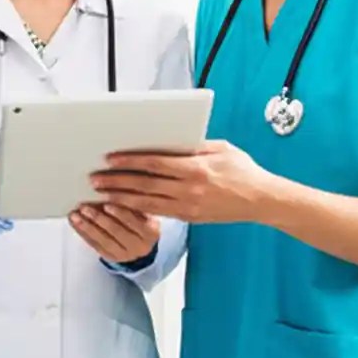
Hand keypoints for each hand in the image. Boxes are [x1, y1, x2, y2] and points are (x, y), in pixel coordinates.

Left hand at [69, 204, 158, 264]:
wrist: (142, 245)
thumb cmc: (142, 221)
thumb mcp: (145, 212)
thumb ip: (132, 204)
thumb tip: (110, 190)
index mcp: (150, 233)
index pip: (135, 222)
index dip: (120, 213)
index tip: (106, 203)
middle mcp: (139, 246)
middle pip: (117, 232)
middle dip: (99, 219)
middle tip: (84, 207)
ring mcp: (124, 254)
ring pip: (104, 240)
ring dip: (87, 227)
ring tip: (75, 215)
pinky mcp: (111, 258)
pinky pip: (95, 246)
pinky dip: (83, 234)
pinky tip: (75, 223)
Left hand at [91, 140, 277, 223]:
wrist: (261, 200)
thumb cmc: (243, 170)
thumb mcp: (221, 148)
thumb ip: (194, 145)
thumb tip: (169, 139)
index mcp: (196, 168)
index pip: (154, 164)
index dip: (130, 161)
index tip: (110, 159)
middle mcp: (190, 189)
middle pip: (145, 184)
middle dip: (117, 182)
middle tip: (96, 178)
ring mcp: (189, 206)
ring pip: (147, 203)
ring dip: (121, 199)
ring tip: (101, 195)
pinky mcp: (190, 217)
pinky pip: (158, 213)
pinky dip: (138, 210)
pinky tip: (123, 207)